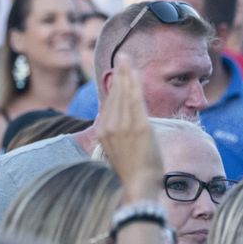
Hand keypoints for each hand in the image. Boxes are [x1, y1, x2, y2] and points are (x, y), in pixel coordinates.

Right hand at [98, 55, 163, 200]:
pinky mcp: (139, 127)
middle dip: (119, 74)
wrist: (139, 186)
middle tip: (122, 57)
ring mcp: (124, 126)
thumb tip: (124, 126)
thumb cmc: (133, 172)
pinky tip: (136, 74)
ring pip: (124, 94)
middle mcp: (110, 126)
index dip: (114, 86)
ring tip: (128, 60)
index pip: (109, 103)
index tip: (119, 73)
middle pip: (115, 94)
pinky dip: (135, 85)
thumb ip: (119, 135)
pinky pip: (136, 100)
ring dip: (127, 74)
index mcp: (104, 132)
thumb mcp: (119, 151)